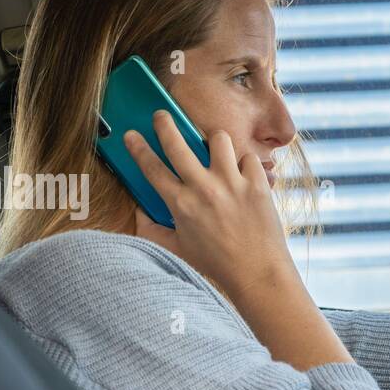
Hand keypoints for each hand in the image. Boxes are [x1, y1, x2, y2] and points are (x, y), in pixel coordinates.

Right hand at [126, 110, 351, 369]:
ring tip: (215, 150)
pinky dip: (244, 163)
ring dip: (214, 141)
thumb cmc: (218, 265)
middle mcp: (203, 189)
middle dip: (165, 123)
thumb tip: (139, 214)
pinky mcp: (256, 184)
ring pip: (218, 139)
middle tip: (162, 115)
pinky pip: (247, 157)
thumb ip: (154, 231)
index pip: (152, 168)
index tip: (131, 135)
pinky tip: (242, 175)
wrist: (258, 274)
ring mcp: (231, 183)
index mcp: (181, 205)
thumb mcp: (178, 250)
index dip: (138, 148)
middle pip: (177, 143)